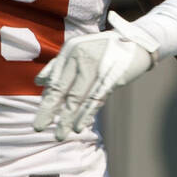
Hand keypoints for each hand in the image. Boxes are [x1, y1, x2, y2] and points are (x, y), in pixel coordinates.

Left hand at [33, 12, 157, 140]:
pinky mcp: (112, 77)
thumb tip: (39, 82)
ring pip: (78, 98)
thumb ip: (58, 64)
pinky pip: (95, 99)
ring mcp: (97, 67)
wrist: (137, 42)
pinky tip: (78, 127)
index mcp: (70, 50)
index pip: (55, 80)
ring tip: (59, 134)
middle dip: (49, 111)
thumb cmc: (104, 48)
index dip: (46, 100)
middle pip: (62, 89)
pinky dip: (86, 114)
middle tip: (38, 128)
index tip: (38, 116)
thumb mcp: (79, 48)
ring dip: (67, 118)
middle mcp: (81, 57)